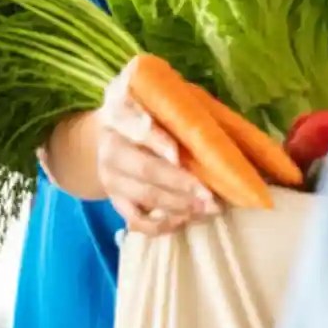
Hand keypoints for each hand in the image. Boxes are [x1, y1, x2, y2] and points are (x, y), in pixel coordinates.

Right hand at [95, 67, 219, 234]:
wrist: (109, 138)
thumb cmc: (145, 116)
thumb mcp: (153, 103)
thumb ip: (175, 109)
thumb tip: (218, 121)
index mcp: (120, 119)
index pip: (138, 129)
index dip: (158, 142)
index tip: (178, 155)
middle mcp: (112, 151)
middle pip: (147, 171)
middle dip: (182, 185)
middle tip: (211, 195)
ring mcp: (113, 180)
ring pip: (146, 198)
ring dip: (181, 206)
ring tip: (211, 209)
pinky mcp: (117, 203)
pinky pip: (138, 222)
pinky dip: (164, 224)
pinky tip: (189, 218)